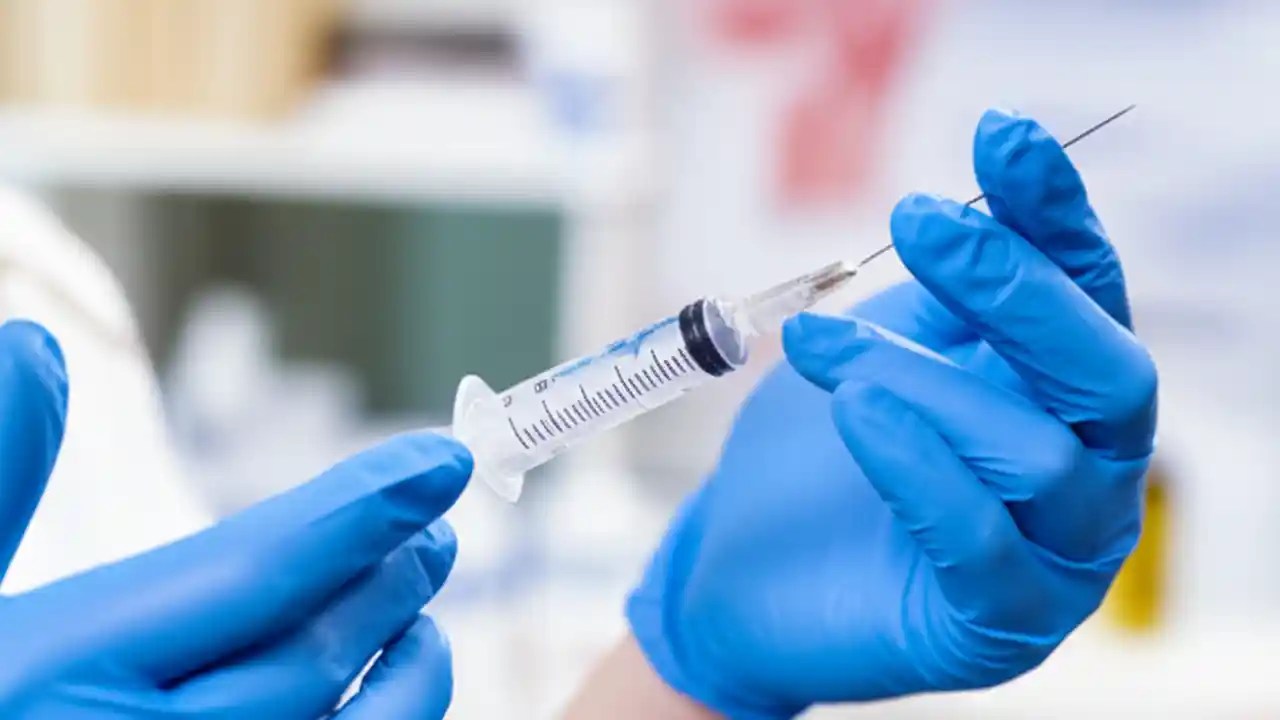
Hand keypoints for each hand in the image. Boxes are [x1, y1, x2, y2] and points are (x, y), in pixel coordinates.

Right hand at [0, 320, 469, 717]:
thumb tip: (37, 348)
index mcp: (52, 680)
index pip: (256, 572)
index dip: (362, 507)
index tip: (441, 458)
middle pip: (313, 653)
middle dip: (388, 572)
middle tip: (434, 518)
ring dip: (408, 664)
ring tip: (423, 604)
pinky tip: (387, 694)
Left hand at [627, 109, 1156, 717]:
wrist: (737, 567)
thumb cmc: (814, 455)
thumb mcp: (879, 353)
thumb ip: (939, 302)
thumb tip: (968, 211)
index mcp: (1060, 395)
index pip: (1089, 293)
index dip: (1054, 213)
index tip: (1000, 134)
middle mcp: (1085, 473)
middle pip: (1106, 369)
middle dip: (1013, 285)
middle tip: (918, 220)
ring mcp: (1054, 557)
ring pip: (1038, 451)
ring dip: (921, 379)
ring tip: (822, 348)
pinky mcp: (995, 623)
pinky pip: (980, 540)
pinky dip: (918, 464)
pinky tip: (856, 414)